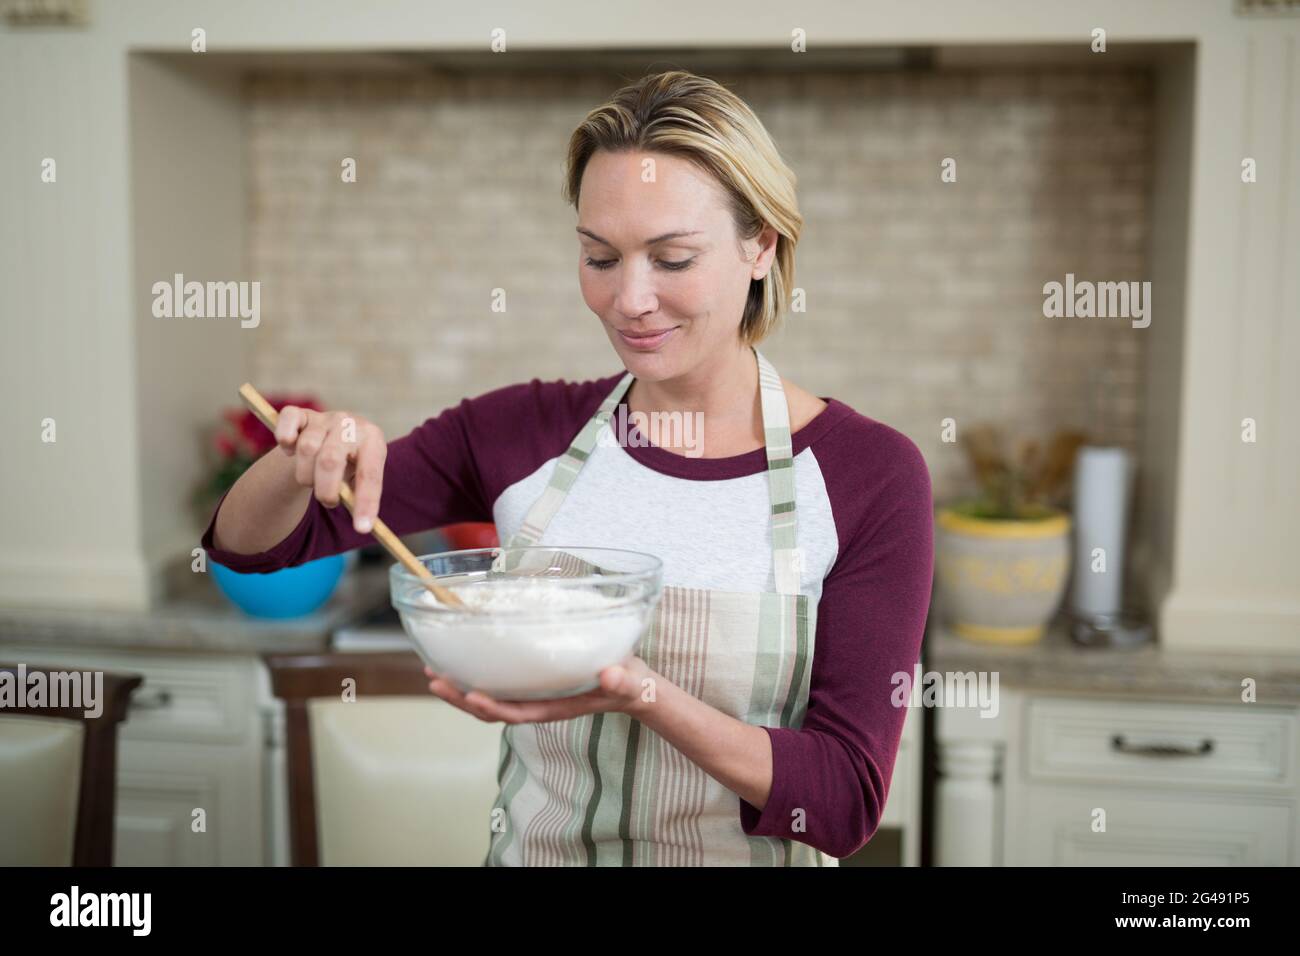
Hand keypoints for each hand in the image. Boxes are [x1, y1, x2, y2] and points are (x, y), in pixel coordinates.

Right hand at [274, 405, 385, 533]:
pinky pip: (288, 420)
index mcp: (373, 440)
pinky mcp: (301, 414)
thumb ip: (356, 495)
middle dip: (326, 490)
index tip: (362, 528)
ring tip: (312, 480)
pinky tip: (289, 450)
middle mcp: (350, 424)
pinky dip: (285, 436)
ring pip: (306, 448)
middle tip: (328, 502)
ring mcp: (324, 417)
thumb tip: (360, 523)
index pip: (370, 475)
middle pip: (330, 461)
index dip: (366, 503)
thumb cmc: (349, 464)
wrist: (333, 436)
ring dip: (305, 475)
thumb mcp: (359, 478)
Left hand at [424, 656, 654, 723]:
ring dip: (460, 689)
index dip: (493, 708)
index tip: (471, 696)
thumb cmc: (629, 684)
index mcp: (557, 706)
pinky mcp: (532, 681)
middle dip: (461, 698)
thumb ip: (621, 681)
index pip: (518, 713)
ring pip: (490, 698)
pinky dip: (476, 675)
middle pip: (493, 709)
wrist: (632, 686)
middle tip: (435, 680)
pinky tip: (461, 660)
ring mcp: (533, 694)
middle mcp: (539, 703)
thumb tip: (609, 675)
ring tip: (434, 672)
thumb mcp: (628, 682)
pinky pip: (499, 683)